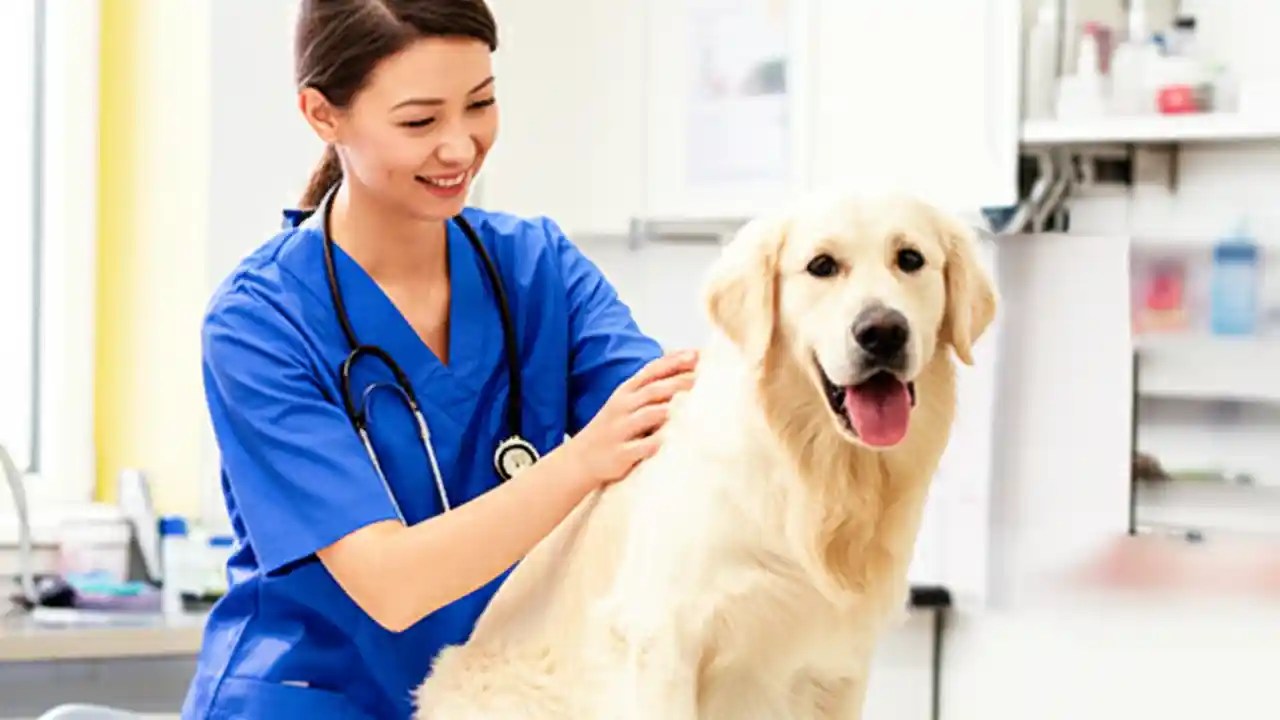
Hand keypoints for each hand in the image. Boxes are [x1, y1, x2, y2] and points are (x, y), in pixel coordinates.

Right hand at [565, 350, 698, 490]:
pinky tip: (668, 440)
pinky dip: (653, 443)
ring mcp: (621, 430)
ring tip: (688, 406)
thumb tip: (688, 371)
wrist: (582, 458)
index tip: (696, 354)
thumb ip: (652, 388)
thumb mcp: (627, 402)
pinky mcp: (620, 454)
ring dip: (666, 410)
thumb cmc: (615, 427)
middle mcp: (623, 407)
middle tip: (699, 379)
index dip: (673, 361)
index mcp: (627, 391)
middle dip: (676, 383)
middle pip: (652, 391)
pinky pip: (639, 448)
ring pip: (645, 416)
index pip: (651, 371)